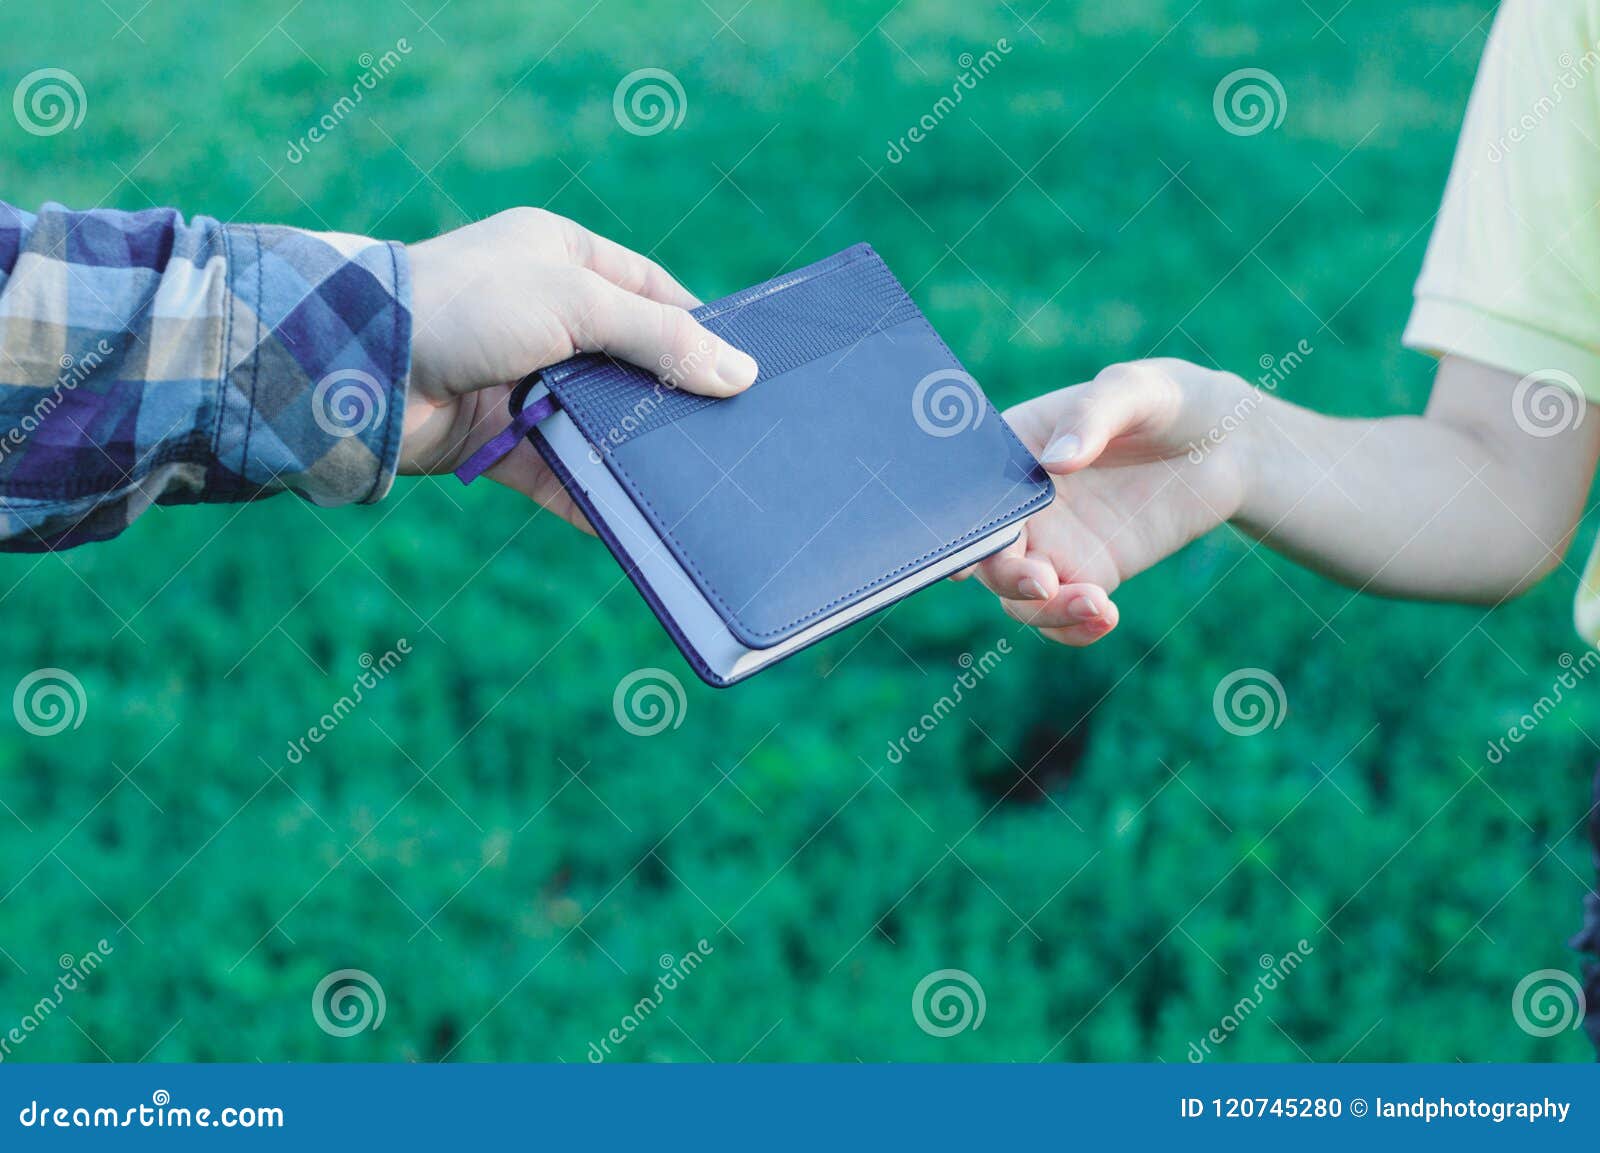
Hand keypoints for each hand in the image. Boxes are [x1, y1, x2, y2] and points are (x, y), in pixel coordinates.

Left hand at [399, 208, 758, 527]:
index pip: (651, 291)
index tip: (744, 369)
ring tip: (696, 481)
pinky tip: (635, 523)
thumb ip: (660, 340)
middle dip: (672, 399)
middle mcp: (543, 315)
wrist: (359, 367)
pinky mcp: (498, 440)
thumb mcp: (576, 304)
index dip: (698, 327)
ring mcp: (520, 381)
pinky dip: (593, 498)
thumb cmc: (465, 306)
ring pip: (598, 422)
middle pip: (630, 363)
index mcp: (560, 257)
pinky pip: (561, 474)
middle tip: (730, 433)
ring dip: (636, 451)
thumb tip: (740, 373)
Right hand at [962, 358, 1254, 644]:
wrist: (1226, 441)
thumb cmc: (1168, 400)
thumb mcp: (1134, 390)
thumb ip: (1093, 415)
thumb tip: (1055, 460)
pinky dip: (1073, 629)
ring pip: (1021, 597)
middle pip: (988, 556)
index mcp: (1011, 452)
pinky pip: (1063, 615)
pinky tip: (1105, 619)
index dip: (960, 529)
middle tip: (1043, 584)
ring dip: (1046, 611)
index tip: (968, 560)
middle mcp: (1021, 505)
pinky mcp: (1091, 572)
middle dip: (1006, 577)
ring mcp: (1053, 544)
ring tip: (1097, 606)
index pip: (970, 494)